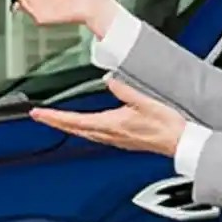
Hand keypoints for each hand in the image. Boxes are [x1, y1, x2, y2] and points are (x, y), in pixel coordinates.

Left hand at [29, 77, 186, 155]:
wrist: (182, 142)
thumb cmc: (168, 125)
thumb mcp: (145, 101)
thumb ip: (125, 89)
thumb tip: (109, 79)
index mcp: (112, 124)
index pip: (75, 121)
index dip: (55, 118)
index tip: (39, 114)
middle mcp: (110, 135)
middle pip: (75, 130)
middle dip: (55, 122)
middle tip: (39, 116)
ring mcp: (116, 140)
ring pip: (84, 134)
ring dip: (68, 126)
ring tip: (56, 120)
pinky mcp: (123, 141)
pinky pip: (95, 136)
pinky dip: (83, 129)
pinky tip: (84, 126)